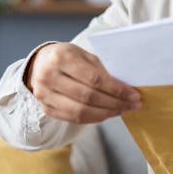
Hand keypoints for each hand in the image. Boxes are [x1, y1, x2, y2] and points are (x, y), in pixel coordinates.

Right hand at [25, 42, 140, 123]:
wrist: (39, 64)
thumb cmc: (67, 57)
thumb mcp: (83, 54)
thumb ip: (100, 70)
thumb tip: (124, 89)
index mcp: (61, 58)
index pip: (94, 79)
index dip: (116, 89)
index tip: (133, 95)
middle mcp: (49, 77)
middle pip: (88, 97)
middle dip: (115, 103)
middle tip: (132, 105)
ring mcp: (45, 95)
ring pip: (81, 111)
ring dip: (106, 113)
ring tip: (121, 110)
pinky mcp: (46, 108)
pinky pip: (74, 118)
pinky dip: (93, 118)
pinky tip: (106, 114)